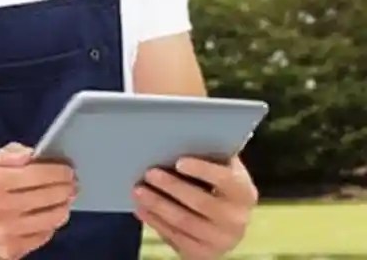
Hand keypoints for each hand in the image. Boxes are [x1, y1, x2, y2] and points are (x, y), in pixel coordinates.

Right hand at [0, 142, 77, 259]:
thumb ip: (6, 155)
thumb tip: (33, 153)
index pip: (41, 173)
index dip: (61, 170)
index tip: (68, 169)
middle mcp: (2, 208)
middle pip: (53, 195)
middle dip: (68, 187)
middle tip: (71, 183)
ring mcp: (7, 232)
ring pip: (54, 218)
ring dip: (64, 206)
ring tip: (63, 200)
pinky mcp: (10, 251)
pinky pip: (43, 237)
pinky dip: (50, 226)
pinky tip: (47, 217)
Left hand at [133, 155, 257, 258]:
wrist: (223, 222)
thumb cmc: (214, 185)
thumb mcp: (219, 169)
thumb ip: (207, 155)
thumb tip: (174, 135)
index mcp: (244, 192)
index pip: (226, 179)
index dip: (203, 170)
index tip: (179, 162)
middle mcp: (237, 218)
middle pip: (201, 202)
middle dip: (172, 186)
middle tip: (149, 173)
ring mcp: (222, 240)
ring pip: (184, 222)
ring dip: (158, 205)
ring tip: (138, 190)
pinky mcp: (204, 253)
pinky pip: (176, 238)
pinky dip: (156, 221)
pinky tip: (141, 209)